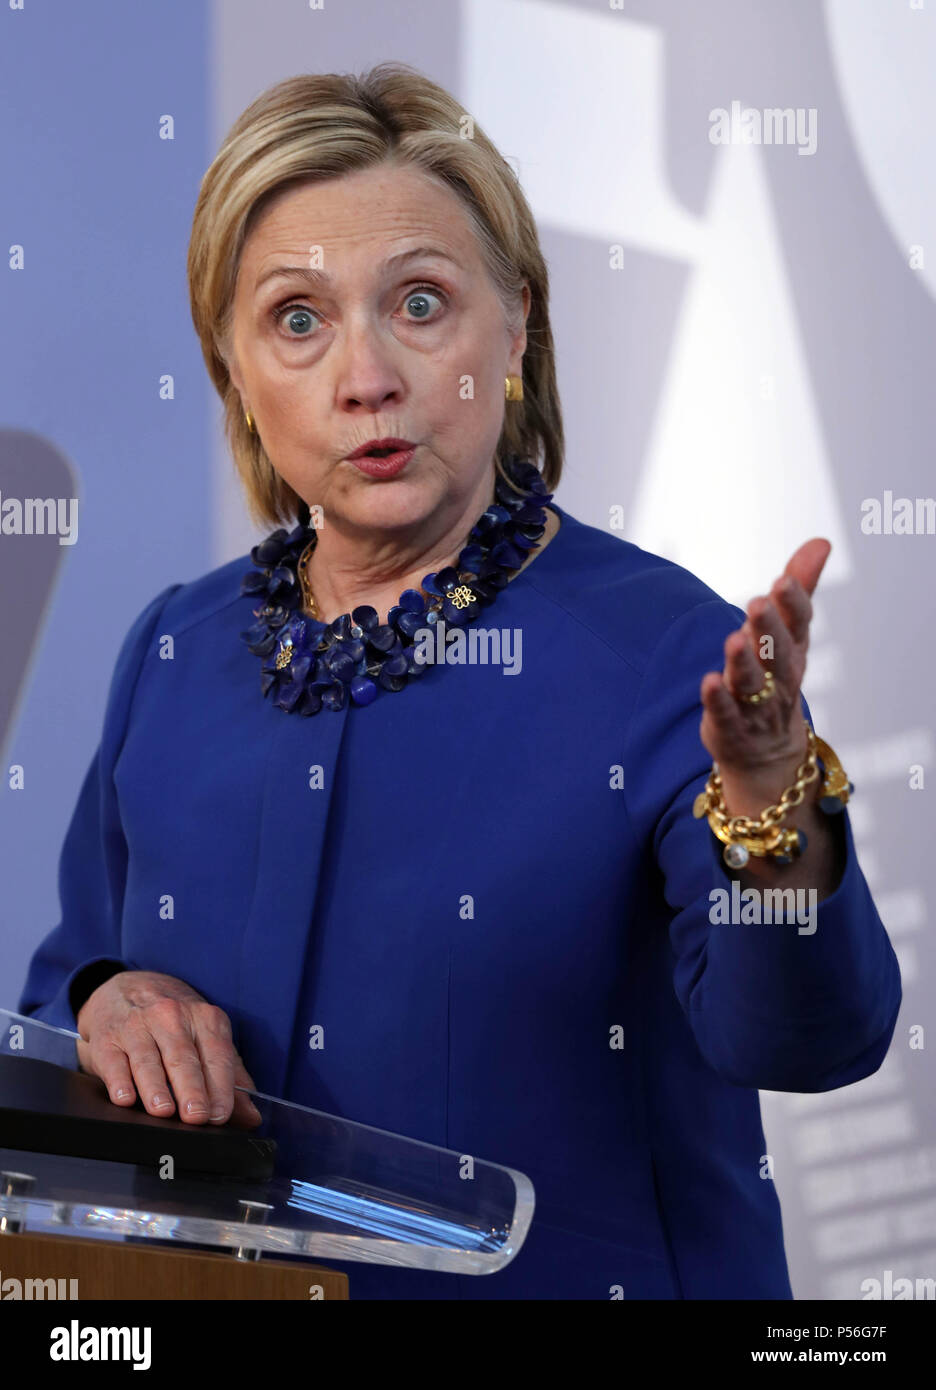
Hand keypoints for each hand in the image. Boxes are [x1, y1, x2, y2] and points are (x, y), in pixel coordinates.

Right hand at [76, 970, 261, 1127]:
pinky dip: (119, 1080)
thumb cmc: (174, 1022)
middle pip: (183, 1057)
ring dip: (155, 1087)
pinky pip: (113, 1060)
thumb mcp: (207, 1037)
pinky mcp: (107, 1037)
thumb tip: (251, 1117)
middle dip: (191, 1088)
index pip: (217, 1055)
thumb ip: (231, 1077)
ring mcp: (137, 1025)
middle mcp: (171, 1017)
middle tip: (196, 1116)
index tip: (220, 1115)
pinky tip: (124, 1098)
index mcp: (204, 1018)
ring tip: (163, 1111)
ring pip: (147, 1060)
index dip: (220, 1086)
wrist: (127, 988)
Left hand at [699, 538, 830, 816]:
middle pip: (777, 654)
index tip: (784, 579)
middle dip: (769, 629)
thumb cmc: (776, 679)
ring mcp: (756, 706)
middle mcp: (778, 678)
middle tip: (759, 603)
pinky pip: (726, 714)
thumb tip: (821, 542)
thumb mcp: (790, 635)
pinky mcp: (731, 728)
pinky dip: (718, 699)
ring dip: (744, 662)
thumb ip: (799, 589)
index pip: (798, 625)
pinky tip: (709, 681)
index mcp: (793, 651)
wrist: (768, 752)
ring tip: (734, 639)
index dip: (793, 604)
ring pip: (753, 684)